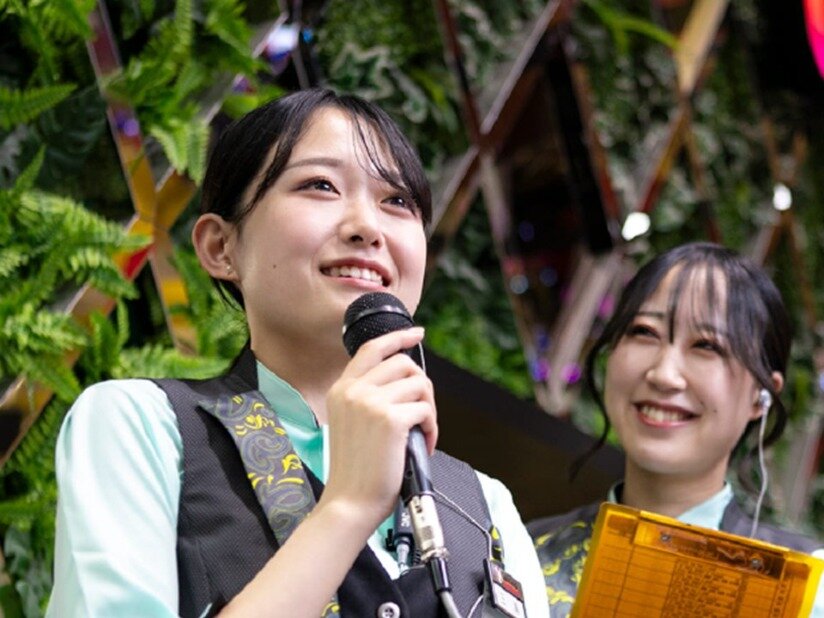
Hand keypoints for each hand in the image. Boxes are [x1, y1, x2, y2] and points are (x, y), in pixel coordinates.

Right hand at [322, 327, 436, 526]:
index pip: (372, 348)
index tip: (417, 333)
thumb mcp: (351, 423)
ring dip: (428, 408)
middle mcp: (353, 390)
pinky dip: (432, 427)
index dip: (398, 337)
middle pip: (403, 363)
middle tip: (423, 412)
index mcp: (341, 389)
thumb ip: (368, 398)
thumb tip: (408, 381)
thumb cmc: (356, 471)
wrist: (349, 502)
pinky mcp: (390, 419)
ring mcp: (370, 402)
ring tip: (422, 433)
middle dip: (422, 385)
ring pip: (419, 385)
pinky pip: (426, 409)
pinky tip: (424, 444)